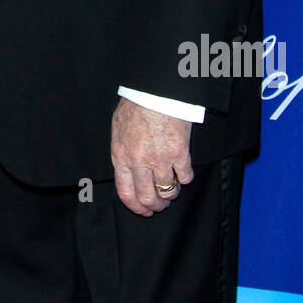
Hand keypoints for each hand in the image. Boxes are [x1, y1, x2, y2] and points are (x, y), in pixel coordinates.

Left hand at [110, 97, 193, 215]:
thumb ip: (122, 153)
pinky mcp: (180, 152)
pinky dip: (185, 178)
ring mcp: (160, 158)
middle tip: (160, 205)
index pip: (126, 193)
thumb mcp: (118, 130)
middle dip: (155, 206)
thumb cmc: (135, 106)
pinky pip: (185, 177)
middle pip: (148, 198)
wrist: (154, 91)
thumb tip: (127, 171)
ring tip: (171, 189)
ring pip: (168, 191)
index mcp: (121, 156)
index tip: (144, 211)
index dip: (136, 207)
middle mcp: (140, 162)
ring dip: (170, 194)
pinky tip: (182, 173)